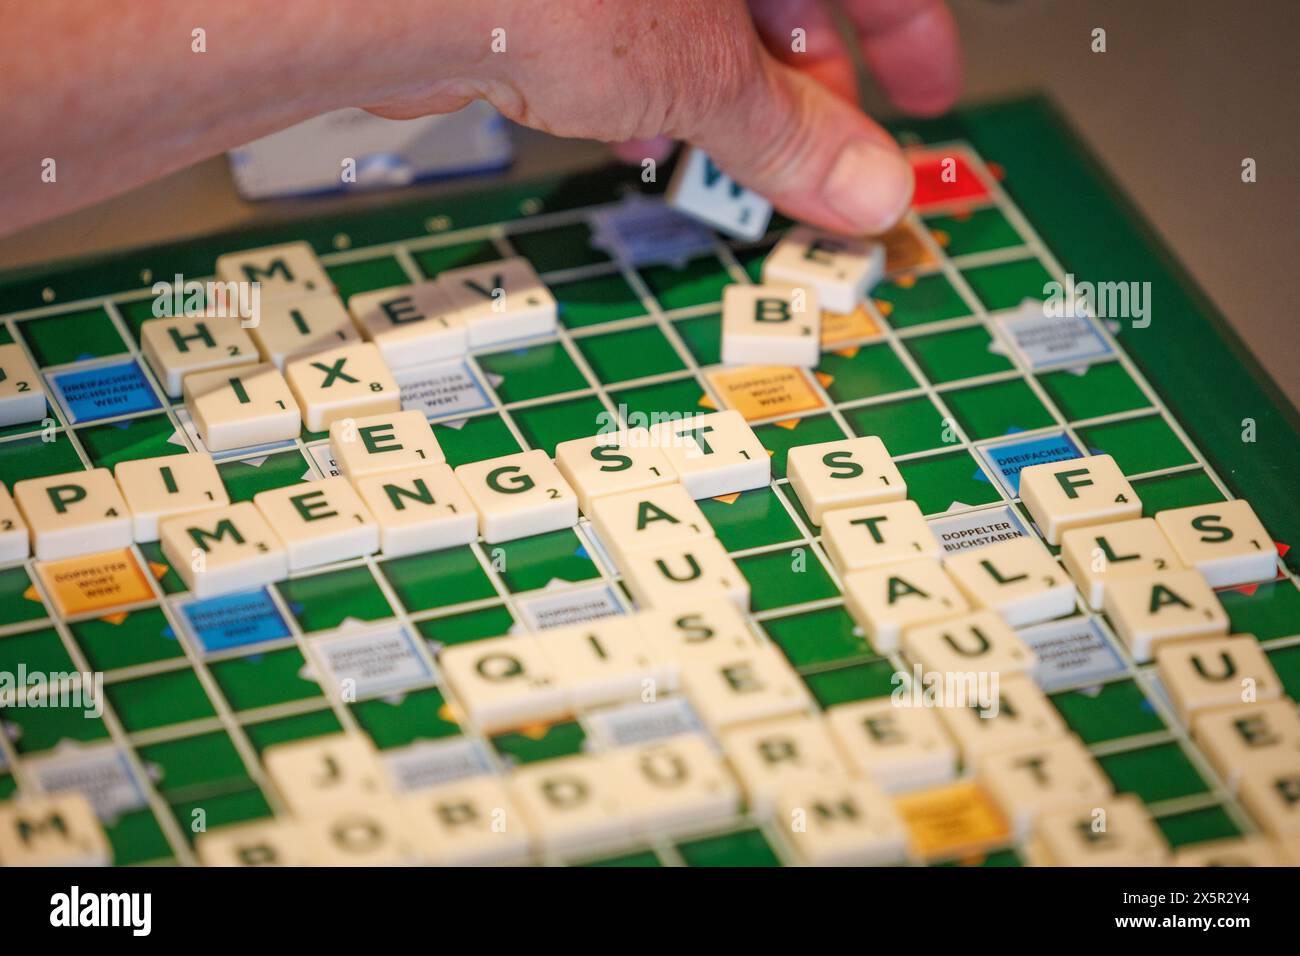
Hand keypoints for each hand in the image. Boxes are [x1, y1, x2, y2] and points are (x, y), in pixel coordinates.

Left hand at [364, 0, 961, 233]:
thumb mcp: (698, 69)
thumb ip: (787, 132)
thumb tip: (865, 187)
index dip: (904, 32)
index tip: (927, 95)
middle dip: (805, 84)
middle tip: (825, 163)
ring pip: (699, 15)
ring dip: (724, 96)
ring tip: (732, 161)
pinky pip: (627, 24)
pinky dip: (647, 80)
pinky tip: (643, 131)